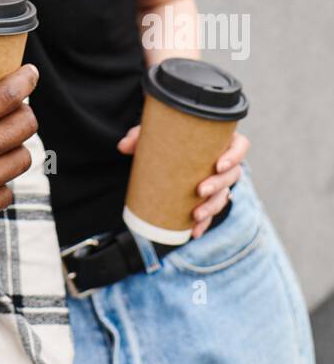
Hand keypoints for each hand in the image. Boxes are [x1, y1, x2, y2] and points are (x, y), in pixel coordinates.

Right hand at [0, 42, 39, 268]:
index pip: (3, 98)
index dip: (24, 81)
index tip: (30, 73)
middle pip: (23, 127)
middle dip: (25, 111)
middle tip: (15, 106)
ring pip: (22, 159)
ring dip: (16, 144)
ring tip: (2, 138)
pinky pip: (8, 192)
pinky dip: (3, 180)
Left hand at [117, 125, 249, 238]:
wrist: (166, 148)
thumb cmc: (168, 136)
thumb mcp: (155, 132)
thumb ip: (140, 136)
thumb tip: (122, 146)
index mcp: (220, 140)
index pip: (240, 146)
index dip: (234, 156)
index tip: (219, 165)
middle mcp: (224, 161)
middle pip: (233, 174)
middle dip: (219, 185)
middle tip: (200, 191)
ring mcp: (218, 181)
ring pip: (224, 195)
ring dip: (212, 207)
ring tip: (196, 215)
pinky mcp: (208, 196)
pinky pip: (211, 211)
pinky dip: (203, 222)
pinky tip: (194, 231)